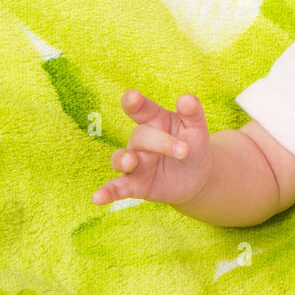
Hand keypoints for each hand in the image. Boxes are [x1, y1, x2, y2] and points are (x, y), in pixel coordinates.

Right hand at [91, 90, 213, 205]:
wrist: (197, 176)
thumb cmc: (193, 144)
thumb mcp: (196, 127)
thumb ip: (192, 112)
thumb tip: (187, 98)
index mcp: (154, 121)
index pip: (142, 109)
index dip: (134, 102)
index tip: (132, 96)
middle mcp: (140, 140)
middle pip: (141, 136)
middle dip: (161, 142)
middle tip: (183, 151)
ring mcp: (135, 162)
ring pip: (121, 158)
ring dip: (123, 160)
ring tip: (129, 162)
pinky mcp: (134, 185)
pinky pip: (117, 187)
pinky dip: (107, 192)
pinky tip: (97, 198)